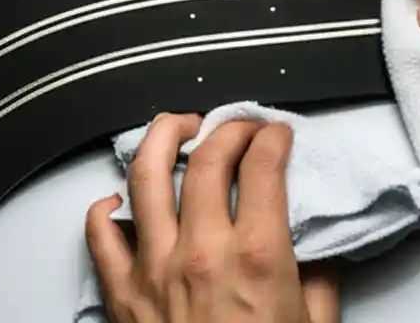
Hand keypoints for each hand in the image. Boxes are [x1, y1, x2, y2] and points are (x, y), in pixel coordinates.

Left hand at [85, 115, 339, 322]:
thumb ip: (318, 276)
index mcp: (258, 255)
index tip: (278, 134)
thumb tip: (316, 245)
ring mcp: (155, 269)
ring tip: (177, 128)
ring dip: (161, 138)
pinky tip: (121, 200)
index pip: (262, 164)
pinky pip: (101, 234)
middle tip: (239, 125)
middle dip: (227, 127)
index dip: (272, 136)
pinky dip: (107, 208)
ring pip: (145, 176)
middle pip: (206, 157)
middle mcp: (202, 252)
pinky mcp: (123, 295)